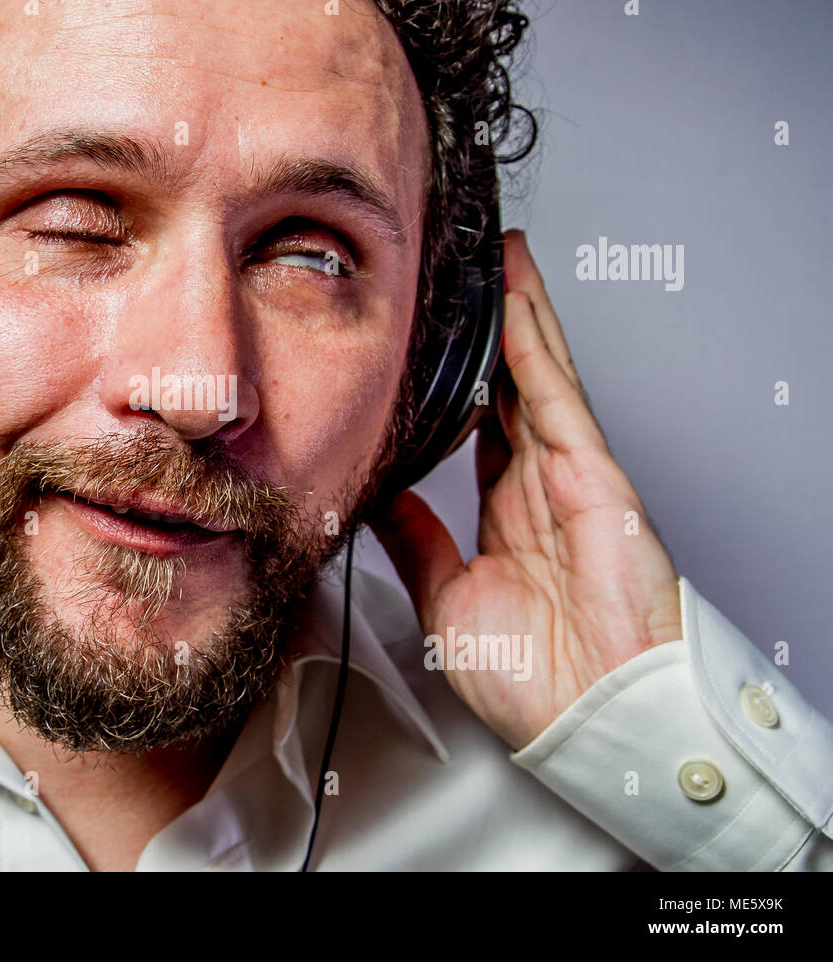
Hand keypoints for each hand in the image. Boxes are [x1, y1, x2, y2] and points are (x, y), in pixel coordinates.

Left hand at [369, 230, 682, 749]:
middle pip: (515, 386)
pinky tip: (516, 299)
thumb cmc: (535, 679)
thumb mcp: (446, 598)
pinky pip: (557, 394)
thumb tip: (380, 500)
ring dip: (517, 313)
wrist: (585, 717)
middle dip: (493, 331)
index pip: (485, 428)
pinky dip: (536, 343)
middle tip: (467, 278)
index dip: (464, 382)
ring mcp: (570, 474)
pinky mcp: (595, 473)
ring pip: (539, 374)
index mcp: (510, 515)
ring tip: (496, 258)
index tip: (435, 347)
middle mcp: (540, 486)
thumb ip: (417, 542)